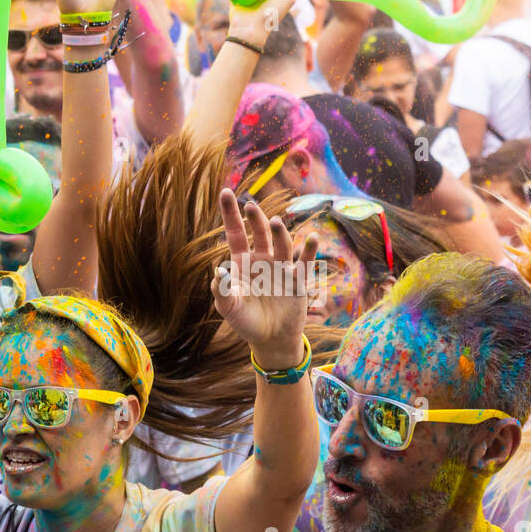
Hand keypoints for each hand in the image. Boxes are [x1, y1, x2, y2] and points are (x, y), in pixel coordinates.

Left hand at [211, 188, 317, 370]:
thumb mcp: (229, 308)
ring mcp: (282, 267)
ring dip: (279, 232)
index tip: (226, 191)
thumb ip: (222, 290)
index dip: (230, 213)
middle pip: (259, 232)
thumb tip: (218, 270)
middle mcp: (263, 259)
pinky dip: (309, 249)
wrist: (271, 340)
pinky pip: (305, 261)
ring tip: (274, 223)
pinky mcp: (299, 279)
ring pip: (282, 243)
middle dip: (255, 218)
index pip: (235, 232)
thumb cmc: (246, 322)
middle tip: (251, 207)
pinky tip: (311, 238)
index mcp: (242, 262)